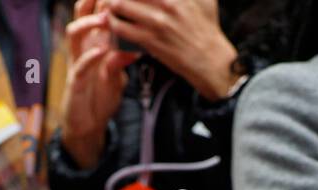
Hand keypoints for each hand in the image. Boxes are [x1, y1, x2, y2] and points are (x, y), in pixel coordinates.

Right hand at [61, 0, 140, 169]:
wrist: (88, 127)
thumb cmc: (100, 100)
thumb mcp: (116, 79)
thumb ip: (120, 63)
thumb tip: (132, 49)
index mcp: (95, 45)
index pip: (96, 14)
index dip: (103, 0)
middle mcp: (83, 50)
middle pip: (80, 15)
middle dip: (90, 1)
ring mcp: (77, 64)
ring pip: (74, 34)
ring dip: (88, 23)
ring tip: (104, 18)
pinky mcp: (75, 83)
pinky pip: (80, 66)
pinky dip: (90, 57)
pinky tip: (102, 51)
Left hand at [107, 0, 240, 100]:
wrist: (208, 57)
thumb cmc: (206, 26)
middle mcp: (167, 3)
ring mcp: (157, 22)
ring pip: (121, 6)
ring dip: (112, 5)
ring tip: (109, 6)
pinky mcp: (150, 40)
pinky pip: (121, 29)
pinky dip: (112, 24)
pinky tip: (111, 22)